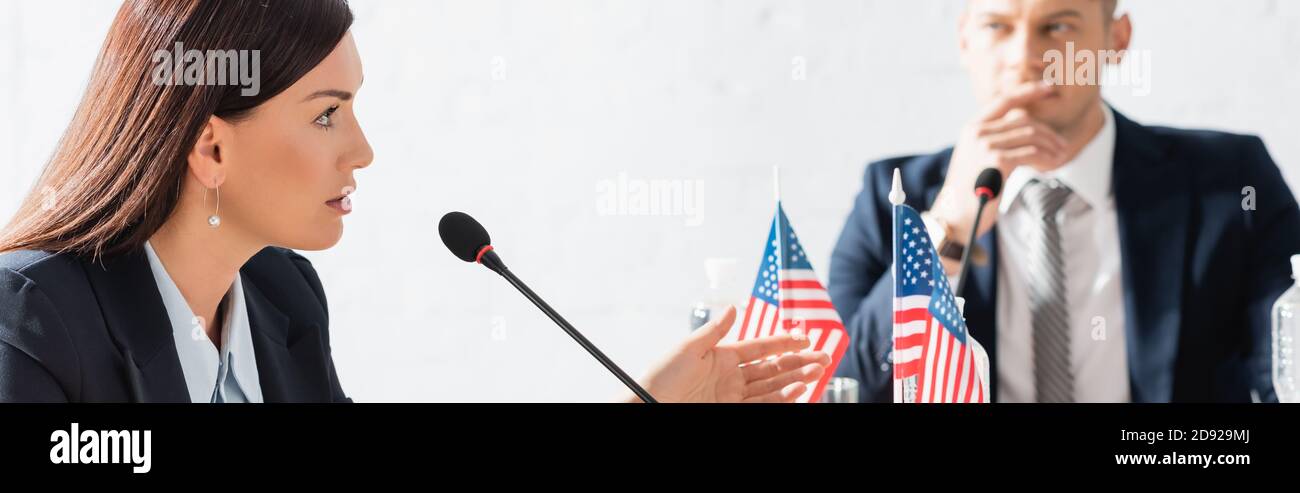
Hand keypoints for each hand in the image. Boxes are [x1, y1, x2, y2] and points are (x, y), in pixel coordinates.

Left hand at [632, 306, 831, 402]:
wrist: (647, 403)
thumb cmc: (661, 375)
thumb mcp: (688, 348)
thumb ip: (715, 331)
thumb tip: (733, 308)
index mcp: (722, 357)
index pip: (760, 348)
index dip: (783, 342)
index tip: (805, 337)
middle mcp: (731, 377)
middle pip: (772, 368)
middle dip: (799, 362)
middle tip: (824, 356)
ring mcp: (733, 396)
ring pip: (773, 388)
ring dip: (796, 379)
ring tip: (818, 371)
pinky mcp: (732, 412)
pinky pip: (763, 405)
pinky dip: (782, 398)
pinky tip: (798, 390)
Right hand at [930, 80, 1068, 241]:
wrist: (955, 215)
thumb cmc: (969, 190)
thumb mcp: (976, 156)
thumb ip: (994, 139)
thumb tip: (1024, 125)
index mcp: (972, 128)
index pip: (1004, 101)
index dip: (1028, 91)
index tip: (1048, 87)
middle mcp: (977, 132)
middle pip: (1023, 120)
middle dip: (1048, 131)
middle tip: (1062, 144)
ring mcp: (986, 145)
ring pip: (1031, 135)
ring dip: (1051, 145)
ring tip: (1060, 156)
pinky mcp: (997, 161)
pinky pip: (1032, 153)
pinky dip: (1046, 158)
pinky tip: (1051, 165)